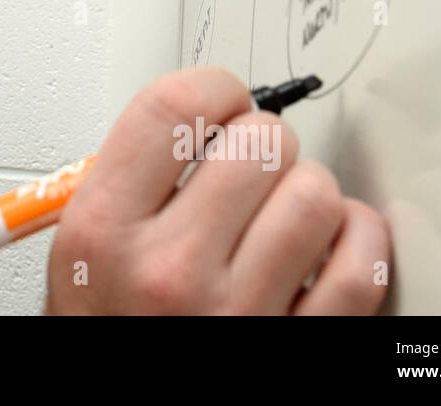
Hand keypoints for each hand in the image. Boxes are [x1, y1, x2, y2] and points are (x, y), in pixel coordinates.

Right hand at [44, 66, 389, 313]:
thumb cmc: (105, 330)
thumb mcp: (75, 254)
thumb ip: (125, 179)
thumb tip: (201, 117)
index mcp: (102, 234)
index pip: (174, 108)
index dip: (213, 90)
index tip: (222, 103)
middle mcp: (168, 272)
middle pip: (259, 141)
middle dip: (260, 145)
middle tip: (246, 171)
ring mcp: (240, 316)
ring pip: (317, 192)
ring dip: (307, 193)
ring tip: (281, 214)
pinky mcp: (301, 350)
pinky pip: (365, 261)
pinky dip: (359, 239)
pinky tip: (329, 244)